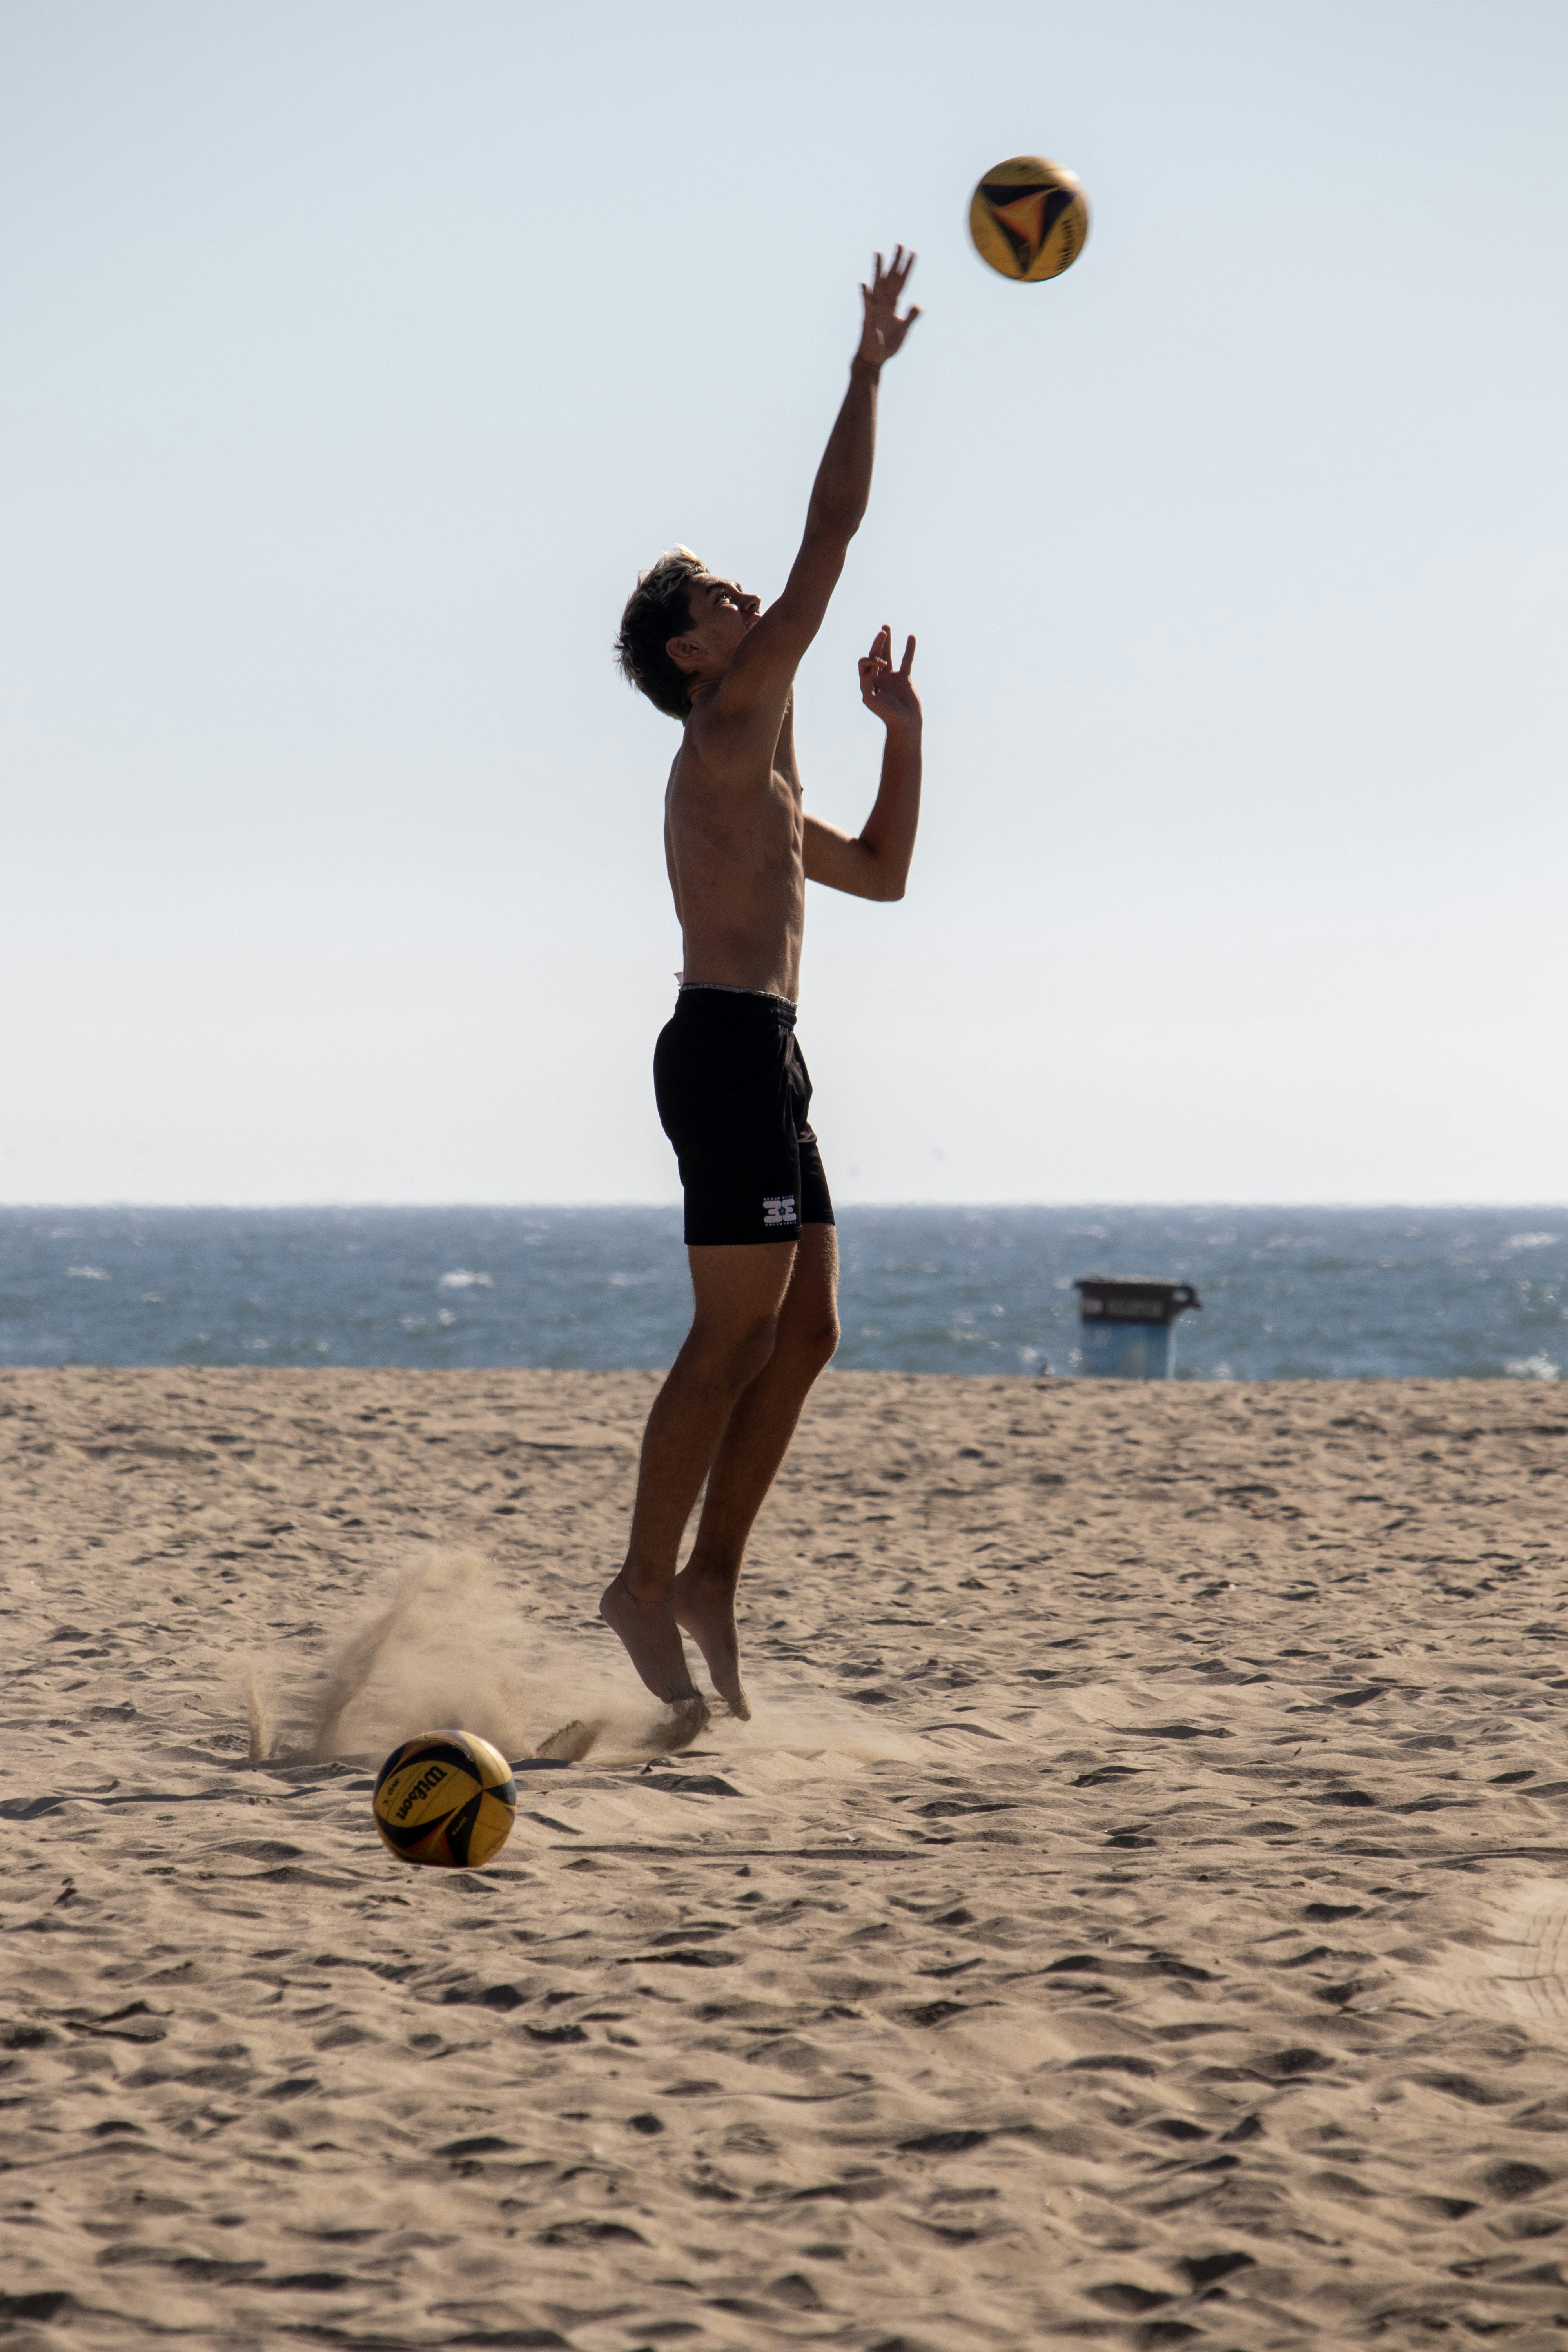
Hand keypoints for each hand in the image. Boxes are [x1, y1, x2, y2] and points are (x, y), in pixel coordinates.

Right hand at [856, 247, 919, 367]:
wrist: (874, 359)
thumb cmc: (887, 345)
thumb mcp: (903, 330)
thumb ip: (910, 317)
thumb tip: (919, 305)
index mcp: (893, 305)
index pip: (901, 283)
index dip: (907, 269)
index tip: (913, 253)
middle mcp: (883, 303)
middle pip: (890, 278)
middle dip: (895, 262)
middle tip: (900, 244)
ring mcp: (874, 309)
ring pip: (877, 286)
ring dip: (878, 270)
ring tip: (879, 254)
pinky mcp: (867, 320)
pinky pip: (866, 306)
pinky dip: (865, 296)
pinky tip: (864, 284)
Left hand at [858, 626, 919, 727]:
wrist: (905, 723)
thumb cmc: (887, 714)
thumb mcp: (871, 699)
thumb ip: (867, 682)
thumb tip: (872, 667)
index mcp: (867, 683)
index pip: (864, 663)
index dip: (871, 661)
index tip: (879, 668)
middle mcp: (877, 678)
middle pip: (874, 655)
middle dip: (877, 643)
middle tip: (883, 632)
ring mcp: (891, 677)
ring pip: (888, 655)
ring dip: (886, 642)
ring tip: (885, 626)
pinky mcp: (904, 678)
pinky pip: (906, 660)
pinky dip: (908, 649)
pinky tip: (911, 637)